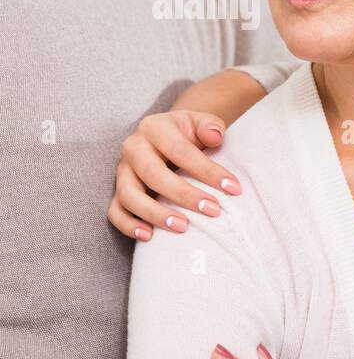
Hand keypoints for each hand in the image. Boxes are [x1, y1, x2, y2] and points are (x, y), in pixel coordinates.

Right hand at [108, 110, 241, 240]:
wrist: (168, 137)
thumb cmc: (189, 134)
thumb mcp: (200, 122)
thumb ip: (210, 126)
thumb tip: (215, 136)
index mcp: (154, 128)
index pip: (180, 151)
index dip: (207, 171)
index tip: (233, 188)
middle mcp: (133, 148)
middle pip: (153, 174)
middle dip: (184, 195)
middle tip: (213, 210)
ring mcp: (122, 172)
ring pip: (129, 195)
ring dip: (155, 214)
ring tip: (183, 227)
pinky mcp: (117, 192)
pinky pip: (115, 211)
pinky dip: (128, 225)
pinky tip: (149, 236)